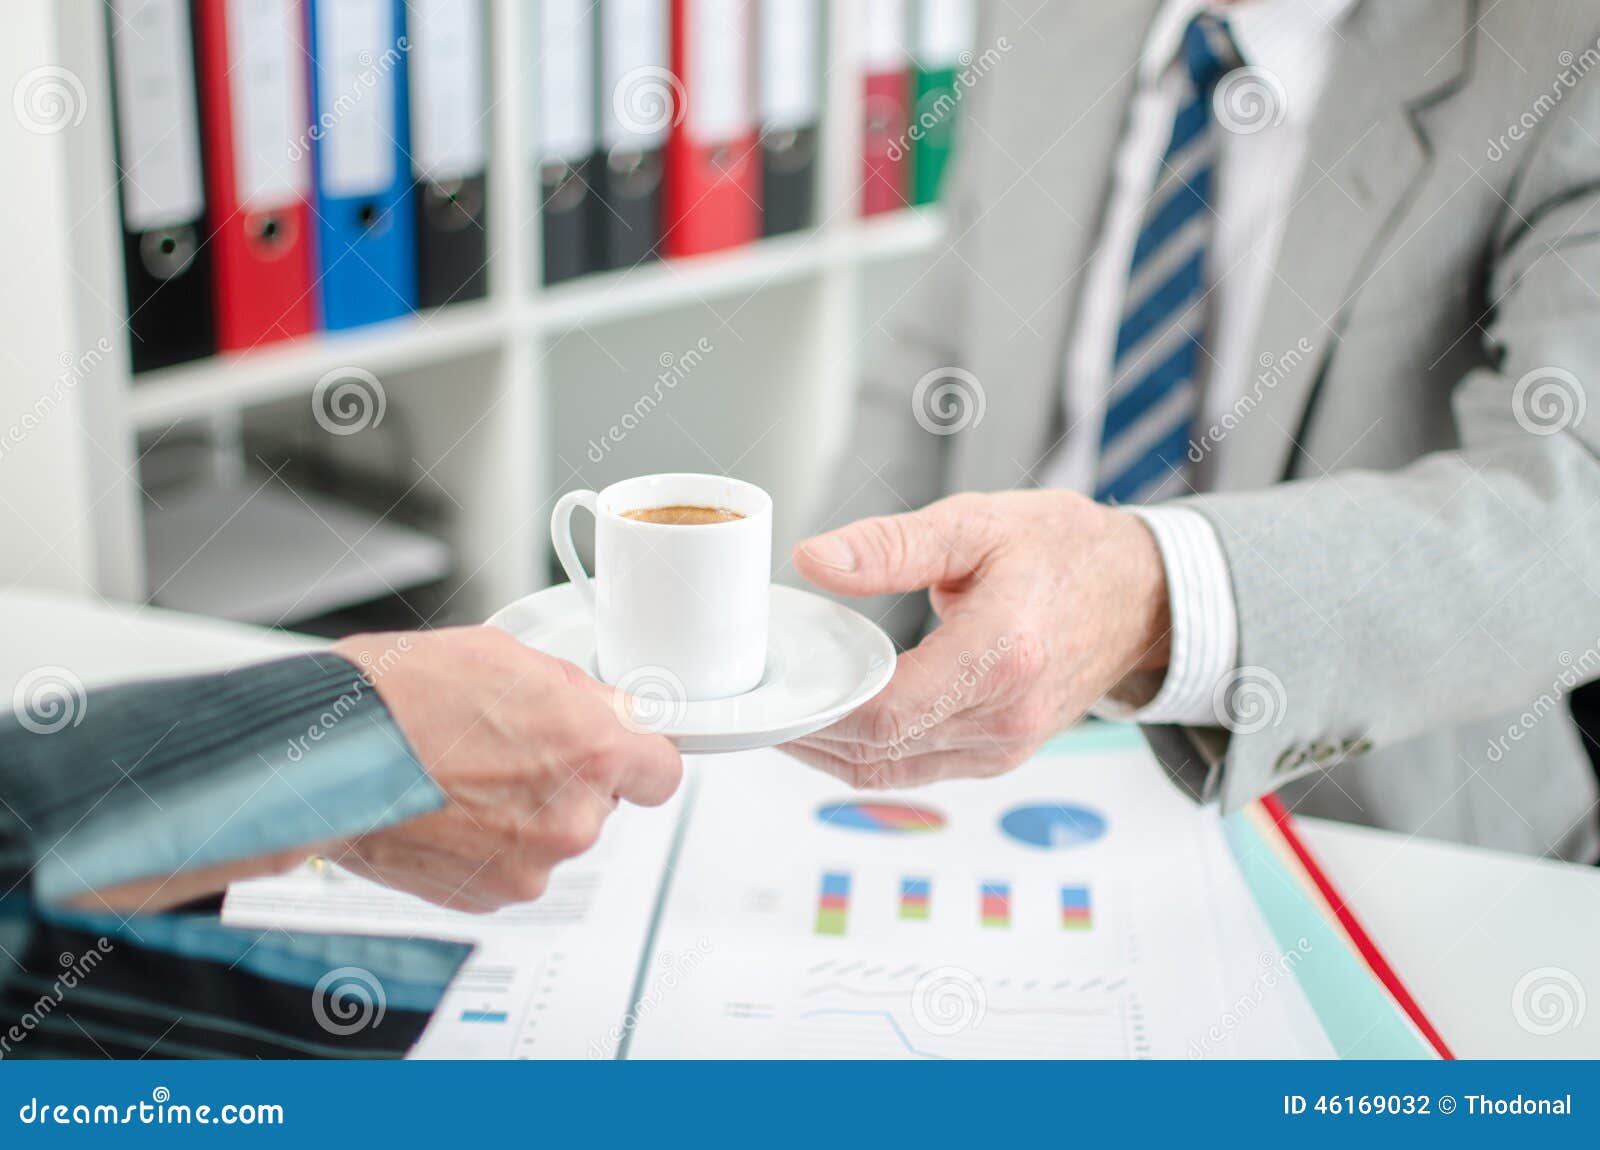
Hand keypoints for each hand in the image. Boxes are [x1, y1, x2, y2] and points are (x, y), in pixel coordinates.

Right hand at [328, 626, 682, 911]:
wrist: (323, 757)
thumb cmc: (400, 697)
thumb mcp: (508, 656)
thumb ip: (578, 695)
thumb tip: (608, 708)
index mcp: (591, 751)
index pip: (662, 770)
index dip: (639, 757)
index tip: (627, 752)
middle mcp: (570, 818)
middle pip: (601, 803)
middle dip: (566, 776)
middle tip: (511, 747)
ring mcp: (530, 865)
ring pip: (553, 836)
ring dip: (524, 812)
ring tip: (466, 774)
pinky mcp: (489, 896)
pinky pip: (512, 864)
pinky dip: (489, 842)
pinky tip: (450, 805)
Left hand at [786, 491, 1170, 787]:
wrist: (1140, 595)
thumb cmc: (1066, 552)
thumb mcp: (977, 523)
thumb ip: (891, 545)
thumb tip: (815, 561)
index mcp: (1003, 655)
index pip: (886, 711)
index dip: (817, 709)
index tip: (772, 686)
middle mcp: (1006, 716)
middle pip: (877, 750)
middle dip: (807, 729)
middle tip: (758, 696)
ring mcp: (1005, 746)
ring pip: (888, 771)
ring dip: (827, 748)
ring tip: (783, 707)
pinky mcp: (1000, 756)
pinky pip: (913, 769)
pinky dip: (863, 752)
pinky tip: (832, 719)